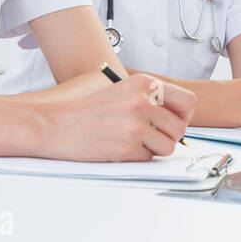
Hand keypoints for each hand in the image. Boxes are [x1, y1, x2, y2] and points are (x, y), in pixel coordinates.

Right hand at [38, 73, 196, 161]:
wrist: (52, 124)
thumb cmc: (82, 108)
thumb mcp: (119, 89)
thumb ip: (147, 97)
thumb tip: (176, 114)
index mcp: (144, 83)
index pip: (188, 101)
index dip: (183, 116)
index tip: (172, 122)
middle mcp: (143, 101)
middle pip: (180, 128)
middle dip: (168, 136)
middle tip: (150, 137)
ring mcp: (136, 124)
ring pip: (168, 146)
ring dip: (154, 149)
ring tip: (133, 142)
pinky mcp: (127, 147)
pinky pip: (148, 158)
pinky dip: (137, 158)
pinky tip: (119, 147)